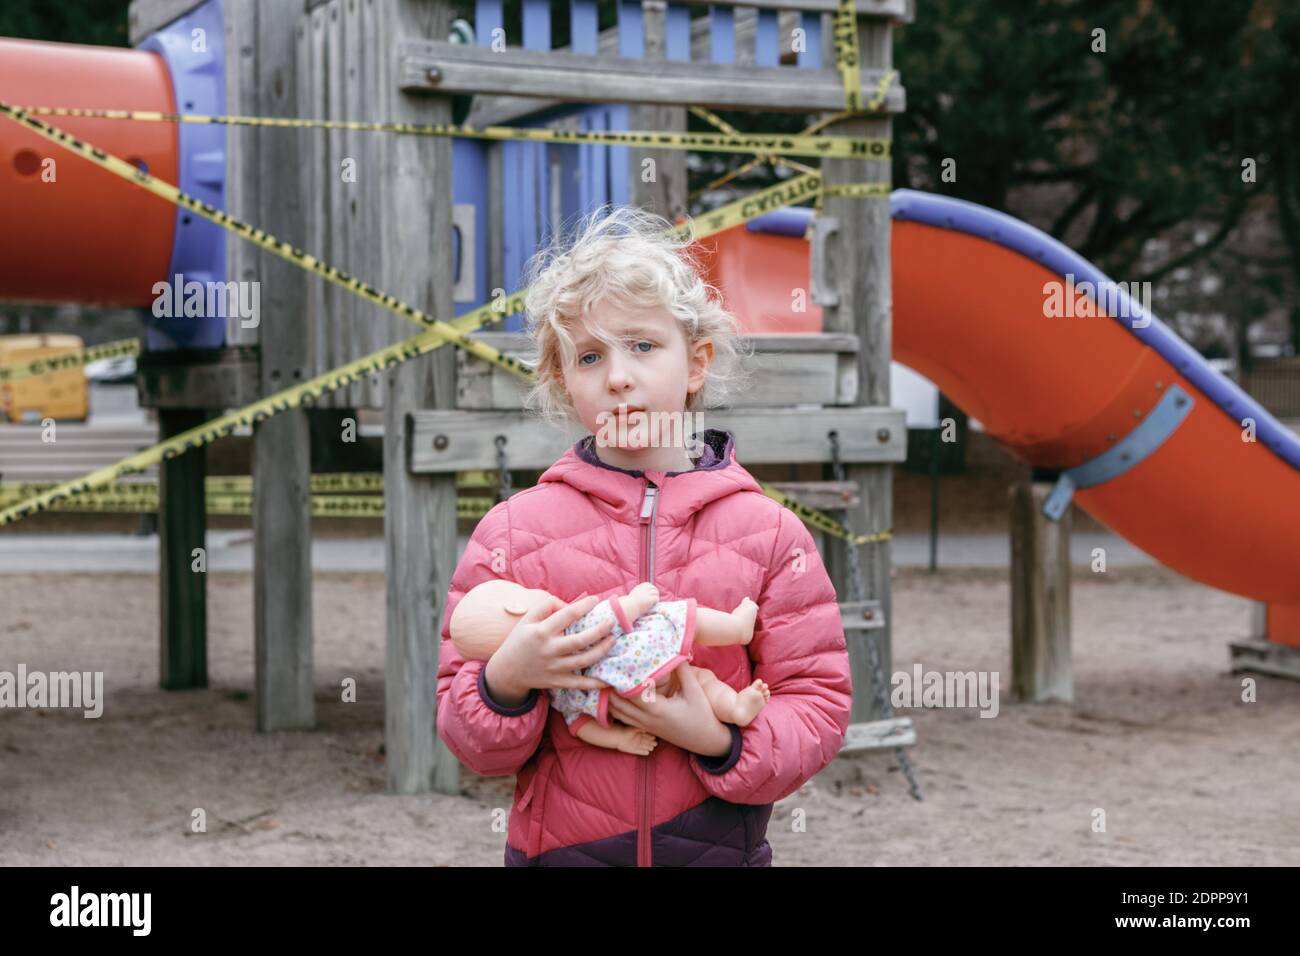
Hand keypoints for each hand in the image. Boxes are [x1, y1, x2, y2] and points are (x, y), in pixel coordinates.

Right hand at [485, 594, 617, 703]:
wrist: (507, 671)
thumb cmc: (519, 641)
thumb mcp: (527, 619)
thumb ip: (547, 606)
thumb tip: (569, 604)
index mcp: (541, 632)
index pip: (567, 615)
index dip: (583, 606)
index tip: (595, 599)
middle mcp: (549, 650)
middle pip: (580, 640)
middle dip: (599, 630)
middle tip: (612, 622)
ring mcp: (554, 668)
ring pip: (583, 660)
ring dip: (602, 650)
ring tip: (613, 639)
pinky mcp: (557, 682)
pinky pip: (579, 684)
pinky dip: (595, 683)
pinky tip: (608, 679)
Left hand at [606, 665, 731, 757]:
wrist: (707, 740)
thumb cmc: (703, 715)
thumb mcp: (695, 691)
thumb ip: (682, 671)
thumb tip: (673, 649)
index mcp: (658, 710)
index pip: (631, 694)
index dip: (621, 680)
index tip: (614, 664)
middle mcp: (647, 720)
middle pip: (618, 704)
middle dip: (609, 687)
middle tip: (603, 669)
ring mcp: (645, 726)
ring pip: (618, 712)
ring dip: (609, 697)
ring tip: (603, 680)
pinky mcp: (646, 728)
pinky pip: (623, 718)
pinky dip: (615, 707)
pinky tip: (610, 695)